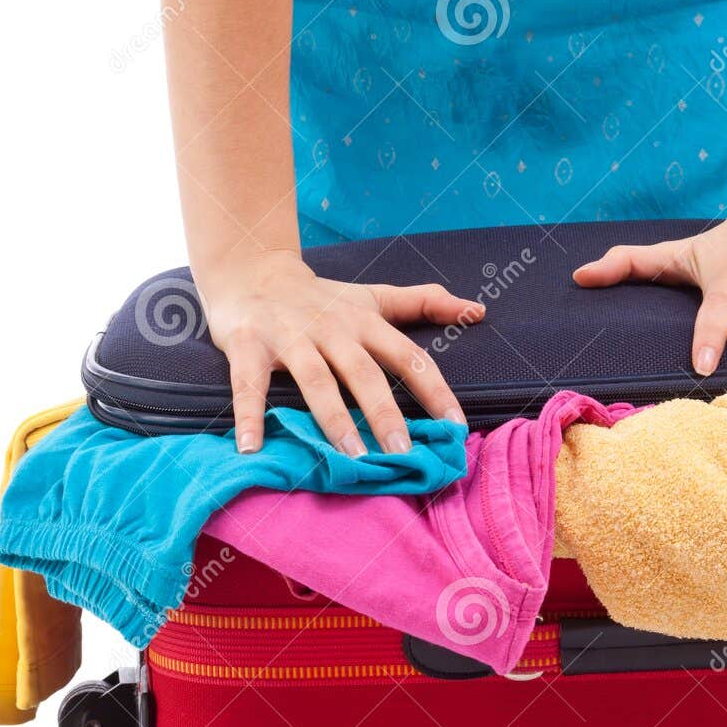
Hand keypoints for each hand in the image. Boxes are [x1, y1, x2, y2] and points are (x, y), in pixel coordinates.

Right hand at [197, 249, 483, 454]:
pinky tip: (252, 449)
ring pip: (315, 379)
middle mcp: (331, 328)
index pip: (408, 355)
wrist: (251, 270)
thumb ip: (424, 303)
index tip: (455, 426)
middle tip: (402, 454)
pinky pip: (249, 384)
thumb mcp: (373, 297)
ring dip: (332, 419)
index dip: (434, 389)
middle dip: (384, 413)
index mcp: (365, 322)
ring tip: (349, 457)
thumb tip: (478, 310)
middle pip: (363, 372)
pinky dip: (250, 417)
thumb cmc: (321, 297)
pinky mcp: (247, 344)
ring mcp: (289, 336)